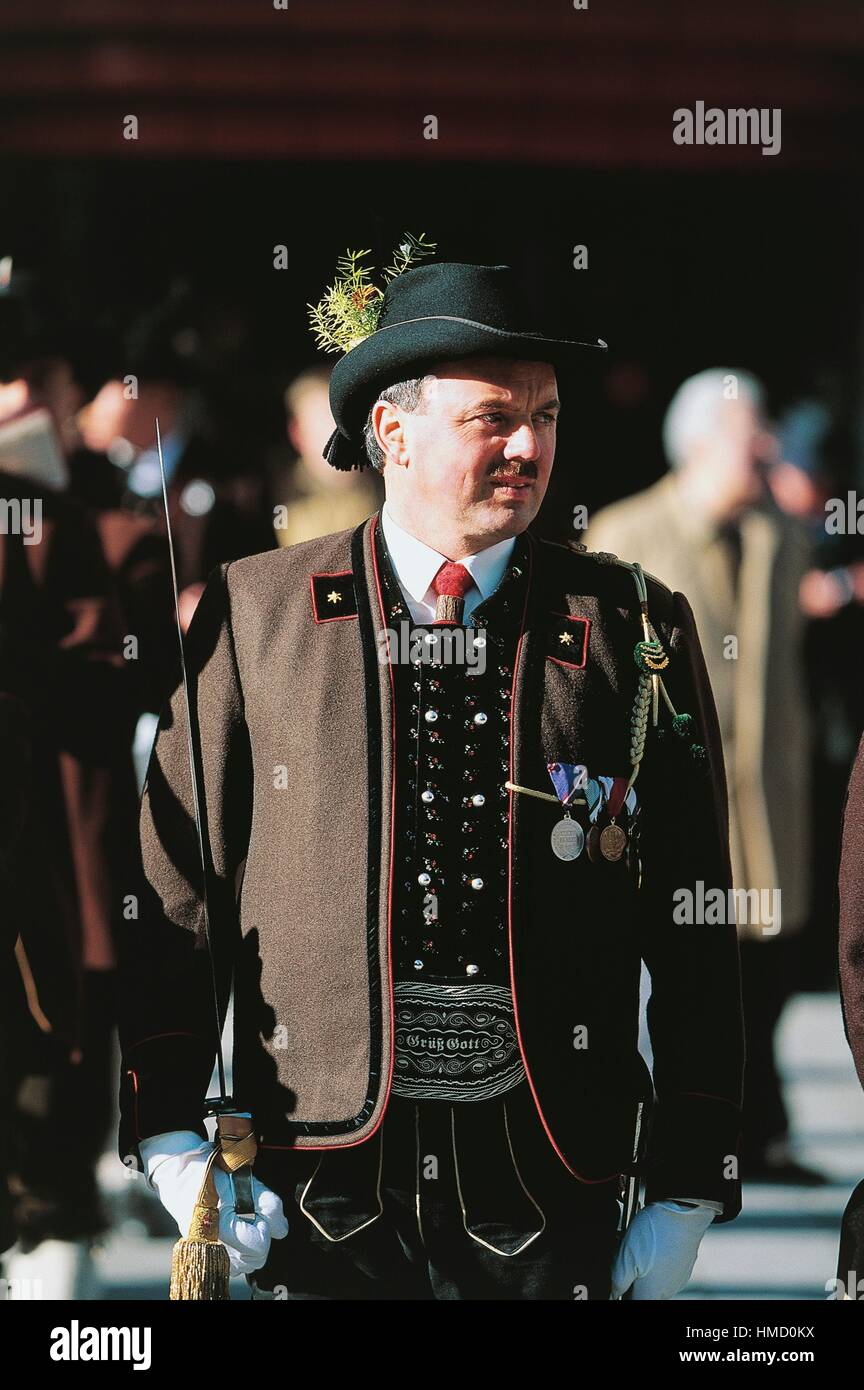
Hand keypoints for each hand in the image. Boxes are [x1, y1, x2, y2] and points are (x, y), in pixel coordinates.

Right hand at [140, 1130, 288, 1277]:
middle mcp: (212, 1247)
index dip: (264, 1227)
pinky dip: (236, 1252)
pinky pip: (229, 1264)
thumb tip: (281, 1231)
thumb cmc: (213, 1174)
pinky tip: (233, 1232)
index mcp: (222, 1228)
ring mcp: (205, 1253)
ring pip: (243, 1265)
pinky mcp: (203, 1255)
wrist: (180, 1174)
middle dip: (259, 1238)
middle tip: (249, 1215)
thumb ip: (270, 1206)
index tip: (256, 1212)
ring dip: (249, 1247)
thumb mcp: (247, 1181)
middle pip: (254, 1260)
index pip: (259, 1246)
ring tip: (241, 1222)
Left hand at [610, 1200, 715, 1299]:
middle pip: (644, 1292)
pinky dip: (656, 1261)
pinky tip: (652, 1242)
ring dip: (644, 1269)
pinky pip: (665, 1269)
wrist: (684, 1211)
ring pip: (654, 1280)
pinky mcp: (684, 1265)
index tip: (618, 1280)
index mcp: (652, 1293)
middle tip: (624, 1257)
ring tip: (638, 1246)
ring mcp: (678, 1278)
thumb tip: (615, 1294)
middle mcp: (667, 1290)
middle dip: (632, 1279)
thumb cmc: (654, 1234)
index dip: (623, 1293)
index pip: (633, 1303)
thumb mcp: (626, 1256)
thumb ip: (619, 1281)